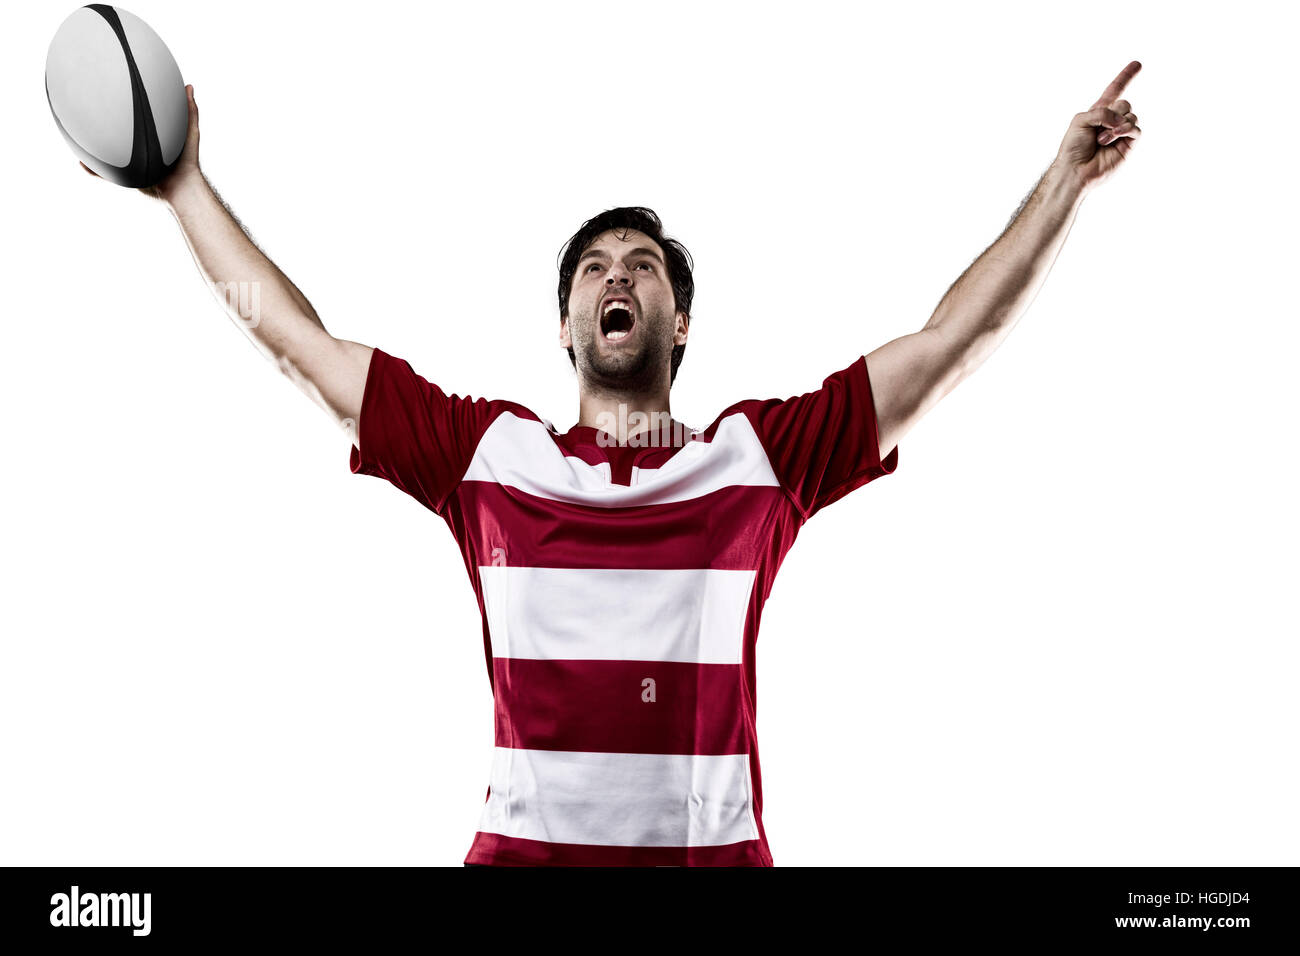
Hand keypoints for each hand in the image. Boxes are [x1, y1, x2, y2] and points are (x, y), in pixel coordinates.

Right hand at [79, 83, 202, 201]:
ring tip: (79, 135)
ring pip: (107, 154)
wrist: (181, 187)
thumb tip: (189, 87)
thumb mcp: (190, 132)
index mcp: (149, 138)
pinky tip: (83, 163)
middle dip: (104, 126)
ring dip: (94, 147)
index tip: (115, 92)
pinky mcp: (127, 178)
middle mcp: (138, 150)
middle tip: (90, 109)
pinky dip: (94, 170)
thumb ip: (189, 111)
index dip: (125, 109)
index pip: (134, 120)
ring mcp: (131, 164)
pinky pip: (105, 174)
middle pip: (117, 136)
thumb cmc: (188, 161)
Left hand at [1054, 61, 1142, 193]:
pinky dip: (1124, 130)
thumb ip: (1101, 111)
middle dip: (1112, 113)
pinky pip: (1135, 129)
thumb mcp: (1080, 120)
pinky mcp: (1128, 145)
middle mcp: (1112, 121)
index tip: (1137, 64)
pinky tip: (1111, 138)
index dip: (1125, 77)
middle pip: (1125, 103)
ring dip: (1115, 125)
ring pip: (1131, 115)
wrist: (1075, 170)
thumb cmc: (1073, 147)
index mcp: (1099, 112)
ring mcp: (1121, 133)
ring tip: (1101, 139)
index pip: (1115, 90)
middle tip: (1098, 130)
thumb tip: (1121, 120)